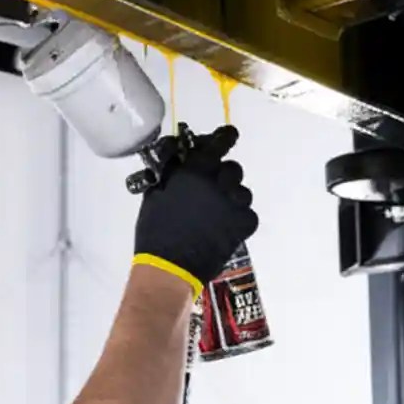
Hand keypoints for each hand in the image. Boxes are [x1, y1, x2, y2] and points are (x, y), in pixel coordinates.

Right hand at [133, 125, 258, 293]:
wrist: (169, 267)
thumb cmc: (156, 230)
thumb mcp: (155, 192)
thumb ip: (170, 169)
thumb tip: (178, 152)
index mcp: (196, 171)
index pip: (219, 142)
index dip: (225, 137)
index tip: (228, 136)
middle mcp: (219, 183)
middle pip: (232, 169)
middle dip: (222, 175)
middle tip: (211, 188)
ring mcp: (234, 204)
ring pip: (242, 191)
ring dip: (231, 197)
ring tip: (217, 211)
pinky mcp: (244, 225)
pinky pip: (248, 213)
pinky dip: (238, 217)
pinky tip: (224, 226)